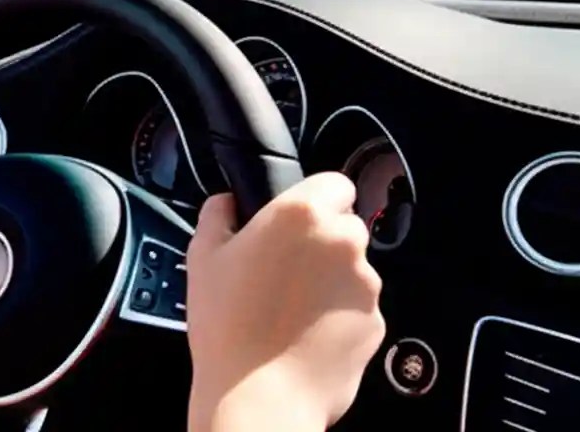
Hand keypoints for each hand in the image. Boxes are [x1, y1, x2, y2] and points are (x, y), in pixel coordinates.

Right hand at [185, 173, 384, 431]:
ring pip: (353, 269)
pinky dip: (338, 316)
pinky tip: (303, 333)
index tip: (296, 220)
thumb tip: (226, 203)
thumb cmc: (228, 328)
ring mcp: (365, 285)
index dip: (314, 200)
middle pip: (345, 226)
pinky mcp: (377, 323)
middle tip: (283, 269)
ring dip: (330, 281)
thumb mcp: (202, 258)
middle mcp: (343, 242)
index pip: (334, 183)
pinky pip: (359, 308)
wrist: (260, 396)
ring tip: (288, 308)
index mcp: (301, 214)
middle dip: (321, 243)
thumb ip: (218, 214)